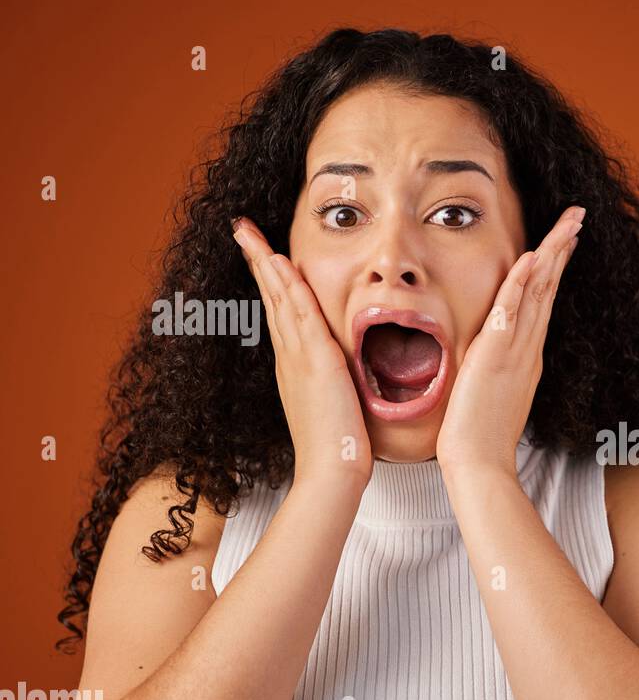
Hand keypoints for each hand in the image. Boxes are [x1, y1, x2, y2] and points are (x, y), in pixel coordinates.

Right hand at [232, 217, 372, 491]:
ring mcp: (299, 357)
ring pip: (280, 300)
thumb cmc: (336, 446)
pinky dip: (291, 288)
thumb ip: (329, 382)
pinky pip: (301, 315)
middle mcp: (290, 356)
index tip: (262, 254)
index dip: (270, 281)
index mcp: (295, 365)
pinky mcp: (317, 362)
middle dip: (258, 260)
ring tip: (250, 233)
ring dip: (266, 262)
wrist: (332, 471)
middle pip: (271, 298)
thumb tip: (335, 372)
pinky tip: (281, 263)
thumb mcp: (330, 403)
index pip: (280, 312)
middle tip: (241, 229)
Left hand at [435, 205, 583, 479]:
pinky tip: (531, 258)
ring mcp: (516, 351)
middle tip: (577, 216)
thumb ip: (497, 369)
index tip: (563, 241)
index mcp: (526, 356)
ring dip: (552, 254)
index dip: (554, 267)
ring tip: (567, 224)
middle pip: (549, 288)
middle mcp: (528, 349)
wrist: (479, 463)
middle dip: (563, 249)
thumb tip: (493, 356)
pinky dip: (522, 283)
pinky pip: (511, 311)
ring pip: (538, 293)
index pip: (543, 302)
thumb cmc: (480, 437)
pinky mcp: (497, 356)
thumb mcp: (493, 394)